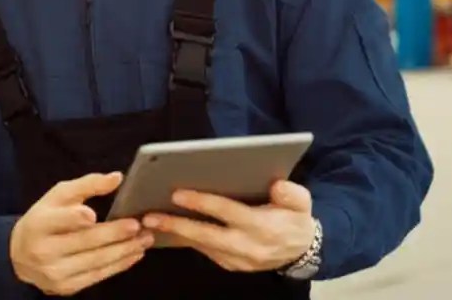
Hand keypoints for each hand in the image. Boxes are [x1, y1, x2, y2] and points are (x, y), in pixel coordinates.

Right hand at [10, 172, 154, 295]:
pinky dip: (119, 265)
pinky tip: (133, 254)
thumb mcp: (57, 196)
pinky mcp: (66, 287)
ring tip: (144, 239)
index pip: (59, 220)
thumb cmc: (44, 220)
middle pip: (85, 241)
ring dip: (124, 250)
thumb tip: (116, 178)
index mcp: (39, 224)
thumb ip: (87, 185)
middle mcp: (44, 251)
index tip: (93, 214)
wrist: (20, 255)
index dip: (74, 218)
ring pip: (96, 261)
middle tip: (137, 225)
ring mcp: (55, 272)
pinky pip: (98, 275)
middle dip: (114, 234)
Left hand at [142, 180, 315, 272]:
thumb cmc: (295, 219)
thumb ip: (291, 193)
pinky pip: (204, 251)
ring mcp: (238, 260)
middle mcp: (248, 247)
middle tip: (149, 216)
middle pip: (206, 235)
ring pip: (201, 245)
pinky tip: (169, 227)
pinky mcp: (232, 265)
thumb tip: (276, 184)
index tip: (177, 194)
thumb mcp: (301, 202)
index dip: (202, 202)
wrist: (302, 251)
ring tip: (150, 220)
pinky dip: (187, 239)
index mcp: (263, 227)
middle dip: (176, 225)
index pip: (228, 212)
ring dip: (175, 233)